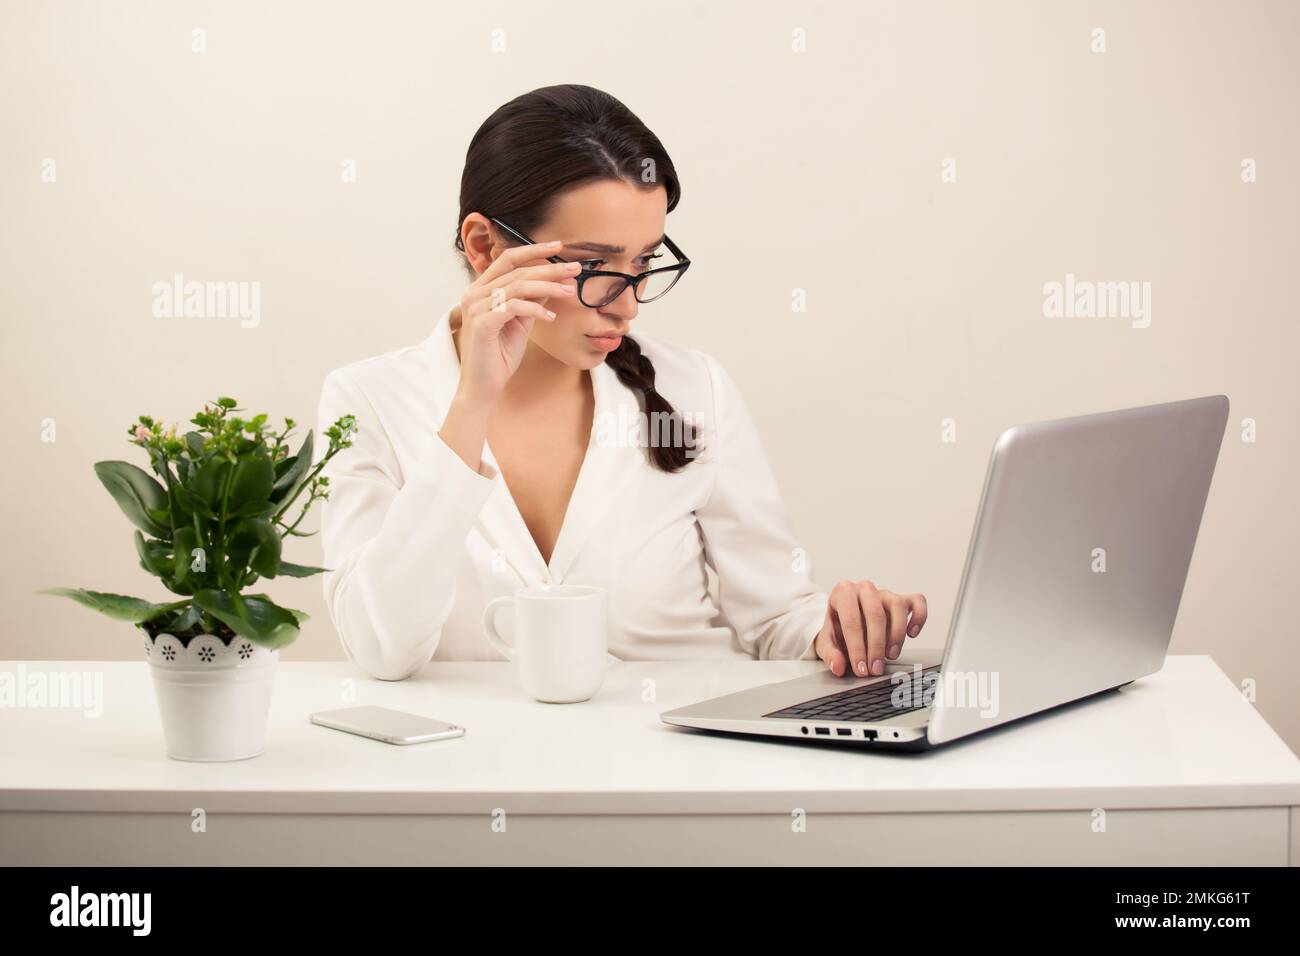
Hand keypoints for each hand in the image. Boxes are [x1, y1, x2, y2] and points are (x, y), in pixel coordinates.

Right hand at [452, 239, 581, 405]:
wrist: (483, 386)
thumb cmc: (499, 355)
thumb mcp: (520, 322)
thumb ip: (532, 299)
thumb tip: (553, 281)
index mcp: (481, 289)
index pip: (508, 259)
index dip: (534, 250)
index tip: (559, 246)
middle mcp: (474, 293)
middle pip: (517, 270)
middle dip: (549, 268)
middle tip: (575, 268)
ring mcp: (476, 307)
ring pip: (517, 286)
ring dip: (548, 287)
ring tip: (570, 293)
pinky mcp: (481, 323)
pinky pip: (514, 307)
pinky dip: (535, 309)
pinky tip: (550, 318)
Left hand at [811, 580, 927, 677]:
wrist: (845, 621)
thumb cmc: (838, 630)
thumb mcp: (828, 642)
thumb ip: (830, 654)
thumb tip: (837, 666)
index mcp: (842, 593)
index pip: (851, 619)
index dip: (856, 647)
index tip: (860, 668)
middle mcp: (864, 589)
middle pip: (875, 613)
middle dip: (876, 645)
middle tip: (875, 668)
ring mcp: (885, 593)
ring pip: (897, 606)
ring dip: (896, 634)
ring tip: (891, 655)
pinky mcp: (902, 599)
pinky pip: (917, 601)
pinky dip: (919, 617)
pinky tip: (912, 634)